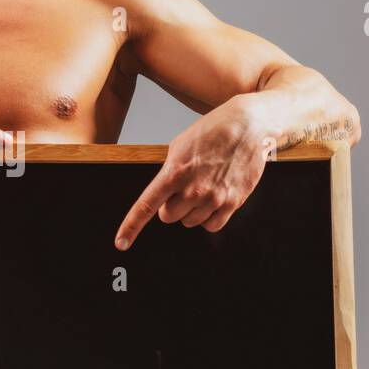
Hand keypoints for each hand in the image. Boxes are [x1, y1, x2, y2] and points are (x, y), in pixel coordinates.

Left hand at [115, 99, 273, 248]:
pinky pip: (212, 226)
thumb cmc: (213, 131)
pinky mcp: (232, 203)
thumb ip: (168, 172)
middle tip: (183, 188)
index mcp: (174, 173)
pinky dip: (208, 218)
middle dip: (171, 205)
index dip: (131, 227)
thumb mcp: (179, 145)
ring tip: (203, 186)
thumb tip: (162, 192)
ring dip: (191, 210)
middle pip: (169, 216)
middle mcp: (193, 189)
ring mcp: (213, 198)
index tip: (121, 242)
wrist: (247, 126)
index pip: (146, 206)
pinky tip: (212, 200)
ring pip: (190, 222)